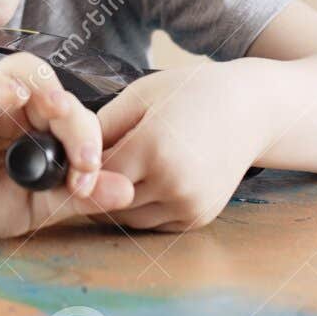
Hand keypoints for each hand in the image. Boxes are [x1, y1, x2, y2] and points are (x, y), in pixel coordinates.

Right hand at [0, 52, 134, 239]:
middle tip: (84, 156)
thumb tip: (127, 190)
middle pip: (57, 91)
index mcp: (43, 129)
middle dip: (76, 121)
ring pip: (23, 70)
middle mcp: (20, 108)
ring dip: (45, 87)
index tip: (91, 178)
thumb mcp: (39, 207)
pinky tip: (15, 99)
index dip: (90, 143)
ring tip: (58, 112)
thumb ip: (78, 196)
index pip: (78, 118)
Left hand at [88, 63, 272, 232]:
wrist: (250, 110)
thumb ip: (100, 126)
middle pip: (108, 200)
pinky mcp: (198, 217)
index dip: (78, 167)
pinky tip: (144, 180)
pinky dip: (141, 207)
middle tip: (91, 165)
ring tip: (119, 170)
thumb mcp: (139, 95)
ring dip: (115, 200)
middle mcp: (174, 183)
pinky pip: (153, 222)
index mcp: (154, 148)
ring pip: (128, 217)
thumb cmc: (191, 92)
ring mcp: (189, 205)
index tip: (70, 159)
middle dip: (94, 185)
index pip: (94, 174)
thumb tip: (66, 151)